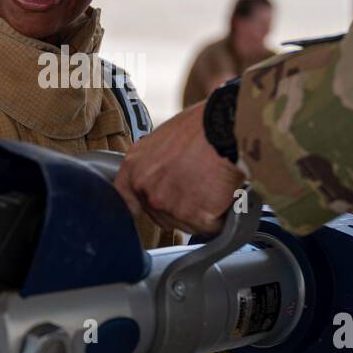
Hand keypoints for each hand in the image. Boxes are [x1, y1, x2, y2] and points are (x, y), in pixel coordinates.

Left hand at [114, 103, 245, 234]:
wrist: (226, 126)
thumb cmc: (201, 126)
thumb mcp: (162, 139)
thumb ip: (154, 165)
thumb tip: (161, 178)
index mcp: (134, 167)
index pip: (127, 200)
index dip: (143, 204)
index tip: (155, 205)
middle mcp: (146, 188)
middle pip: (160, 215)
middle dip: (179, 206)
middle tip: (199, 185)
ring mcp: (168, 204)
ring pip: (185, 223)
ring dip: (201, 212)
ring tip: (213, 185)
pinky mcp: (193, 216)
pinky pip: (208, 226)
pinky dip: (220, 215)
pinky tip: (224, 193)